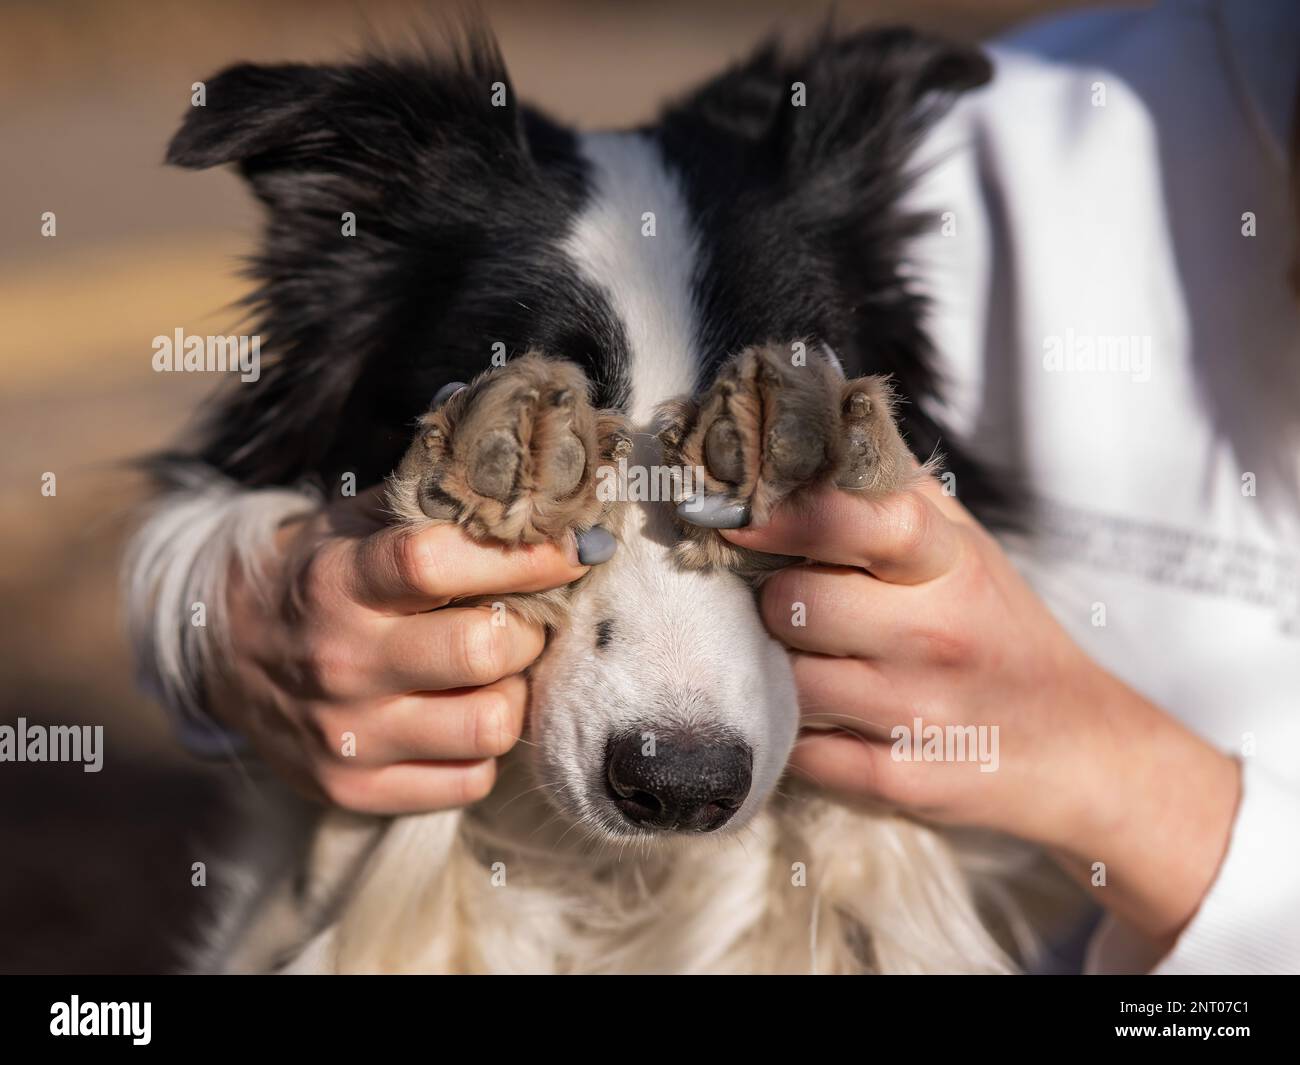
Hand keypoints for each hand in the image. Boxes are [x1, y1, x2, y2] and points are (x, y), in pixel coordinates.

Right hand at [208, 489, 594, 814]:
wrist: (230, 653)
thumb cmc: (324, 574)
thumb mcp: (360, 522)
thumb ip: (441, 506)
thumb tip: (548, 494)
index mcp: (340, 580)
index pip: (439, 561)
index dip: (523, 555)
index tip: (574, 549)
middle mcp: (340, 661)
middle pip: (483, 650)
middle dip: (525, 629)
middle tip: (520, 619)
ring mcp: (346, 736)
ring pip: (490, 724)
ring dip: (511, 693)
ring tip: (491, 674)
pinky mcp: (354, 791)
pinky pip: (470, 780)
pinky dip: (482, 749)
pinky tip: (459, 716)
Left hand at [722, 479, 1240, 946]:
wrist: (1077, 750)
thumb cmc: (998, 633)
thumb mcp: (964, 549)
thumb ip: (887, 495)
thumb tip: (799, 445)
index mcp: (952, 565)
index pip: (859, 520)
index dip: (787, 515)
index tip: (739, 516)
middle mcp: (936, 636)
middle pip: (795, 605)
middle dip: (776, 604)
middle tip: (793, 610)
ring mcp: (917, 714)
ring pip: (786, 680)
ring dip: (781, 673)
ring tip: (816, 665)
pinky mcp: (897, 781)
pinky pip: (799, 750)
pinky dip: (797, 735)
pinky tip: (829, 720)